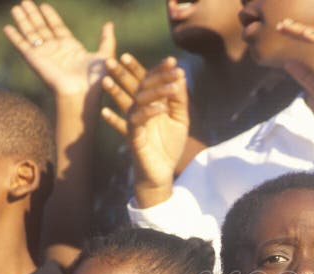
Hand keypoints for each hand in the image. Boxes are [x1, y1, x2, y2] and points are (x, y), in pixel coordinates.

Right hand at [4, 1, 114, 95]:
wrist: (82, 92)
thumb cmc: (96, 78)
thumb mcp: (105, 55)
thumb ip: (107, 40)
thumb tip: (109, 24)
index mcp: (71, 48)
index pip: (58, 28)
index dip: (51, 17)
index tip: (44, 6)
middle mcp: (56, 50)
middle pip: (42, 28)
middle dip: (34, 15)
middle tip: (25, 1)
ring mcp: (45, 54)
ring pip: (31, 33)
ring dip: (23, 20)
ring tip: (17, 7)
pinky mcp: (35, 59)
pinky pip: (22, 46)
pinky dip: (14, 37)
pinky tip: (7, 28)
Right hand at [107, 56, 188, 206]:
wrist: (161, 172)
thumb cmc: (168, 146)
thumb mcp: (179, 120)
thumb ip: (179, 100)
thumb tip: (181, 76)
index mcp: (150, 104)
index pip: (151, 81)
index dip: (160, 69)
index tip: (173, 59)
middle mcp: (139, 109)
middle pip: (142, 86)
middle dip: (155, 73)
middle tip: (170, 65)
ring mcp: (134, 122)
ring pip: (139, 100)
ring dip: (155, 91)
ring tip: (172, 86)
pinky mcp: (132, 136)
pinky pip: (136, 120)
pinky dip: (149, 112)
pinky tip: (162, 108)